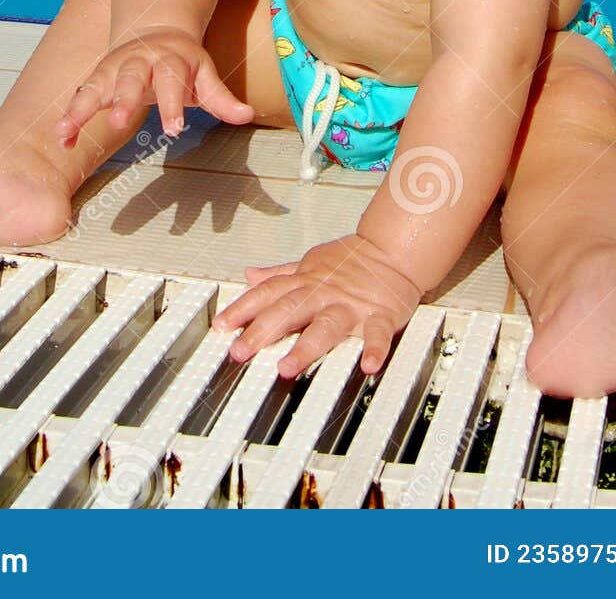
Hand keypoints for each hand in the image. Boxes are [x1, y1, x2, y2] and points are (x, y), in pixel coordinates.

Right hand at [55, 30, 254, 145]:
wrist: (153, 31)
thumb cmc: (182, 62)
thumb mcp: (204, 74)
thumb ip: (221, 97)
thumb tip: (246, 114)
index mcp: (169, 60)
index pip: (172, 81)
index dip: (173, 104)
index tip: (173, 129)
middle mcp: (138, 62)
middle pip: (130, 79)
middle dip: (123, 100)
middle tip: (118, 122)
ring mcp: (114, 69)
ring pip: (96, 85)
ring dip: (81, 108)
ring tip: (66, 131)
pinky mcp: (97, 79)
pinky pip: (80, 96)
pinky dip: (69, 116)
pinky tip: (61, 138)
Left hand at [212, 234, 423, 378]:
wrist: (394, 249)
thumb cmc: (352, 260)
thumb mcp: (311, 262)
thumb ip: (279, 273)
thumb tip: (249, 275)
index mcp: (306, 281)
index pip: (268, 293)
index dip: (243, 309)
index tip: (221, 326)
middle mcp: (324, 293)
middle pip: (289, 310)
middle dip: (262, 331)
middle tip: (240, 351)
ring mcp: (352, 304)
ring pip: (326, 325)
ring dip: (306, 346)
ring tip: (286, 367)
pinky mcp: (381, 314)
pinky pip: (378, 333)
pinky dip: (375, 349)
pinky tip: (368, 366)